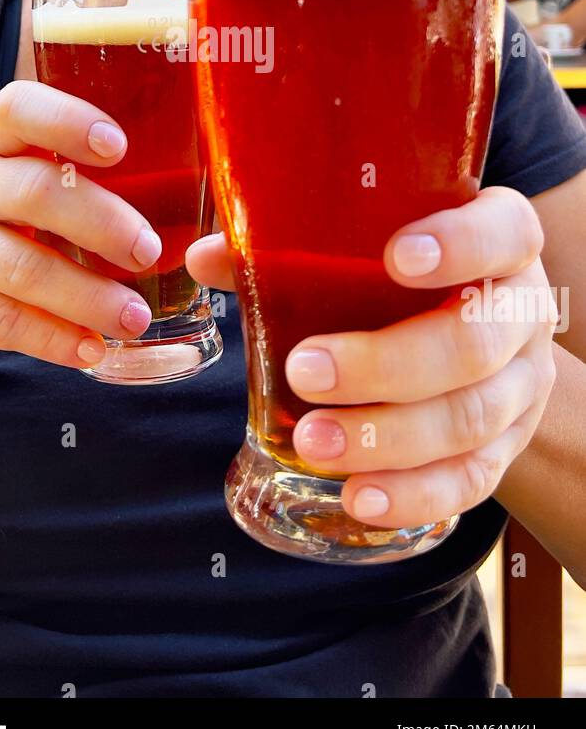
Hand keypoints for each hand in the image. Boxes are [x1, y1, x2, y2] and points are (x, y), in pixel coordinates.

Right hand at [0, 81, 160, 375]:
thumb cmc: (30, 234)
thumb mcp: (56, 196)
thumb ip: (113, 185)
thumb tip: (225, 203)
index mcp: (0, 141)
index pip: (19, 108)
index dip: (67, 120)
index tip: (118, 147)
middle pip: (33, 191)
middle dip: (100, 223)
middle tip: (149, 252)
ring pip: (19, 265)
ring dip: (85, 295)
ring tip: (134, 317)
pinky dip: (51, 339)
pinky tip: (92, 350)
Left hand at [186, 187, 557, 527]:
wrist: (486, 337)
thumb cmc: (411, 279)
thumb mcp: (375, 247)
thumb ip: (295, 246)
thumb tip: (206, 256)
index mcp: (502, 243)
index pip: (504, 232)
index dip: (460, 245)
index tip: (397, 257)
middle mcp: (522, 312)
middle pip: (475, 341)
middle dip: (388, 363)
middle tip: (305, 370)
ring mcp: (521, 387)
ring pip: (471, 417)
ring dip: (387, 437)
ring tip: (312, 440)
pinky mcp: (507, 448)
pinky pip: (471, 480)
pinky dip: (414, 493)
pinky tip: (358, 496)